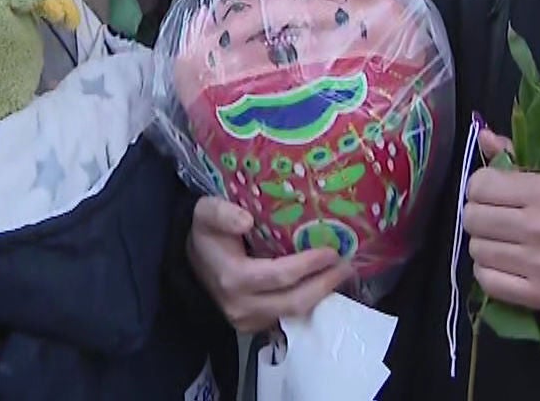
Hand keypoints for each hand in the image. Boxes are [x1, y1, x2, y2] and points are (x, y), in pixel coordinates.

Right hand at [186, 197, 352, 332]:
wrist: (192, 263)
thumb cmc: (205, 235)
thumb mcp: (204, 213)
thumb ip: (221, 213)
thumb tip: (246, 220)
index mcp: (232, 277)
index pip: (280, 275)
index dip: (309, 265)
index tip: (332, 251)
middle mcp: (241, 305)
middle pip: (294, 300)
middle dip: (324, 284)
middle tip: (347, 265)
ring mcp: (248, 321)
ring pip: (294, 312)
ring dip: (320, 294)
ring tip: (341, 274)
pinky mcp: (254, 327)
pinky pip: (287, 316)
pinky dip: (308, 301)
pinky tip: (321, 284)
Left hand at [464, 129, 539, 311]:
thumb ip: (509, 154)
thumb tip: (481, 135)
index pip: (480, 185)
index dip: (480, 187)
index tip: (491, 192)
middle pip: (472, 218)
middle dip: (478, 215)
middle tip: (493, 217)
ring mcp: (539, 264)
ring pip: (476, 249)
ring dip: (483, 244)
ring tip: (503, 240)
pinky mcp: (536, 294)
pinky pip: (486, 279)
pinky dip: (488, 271)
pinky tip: (505, 262)